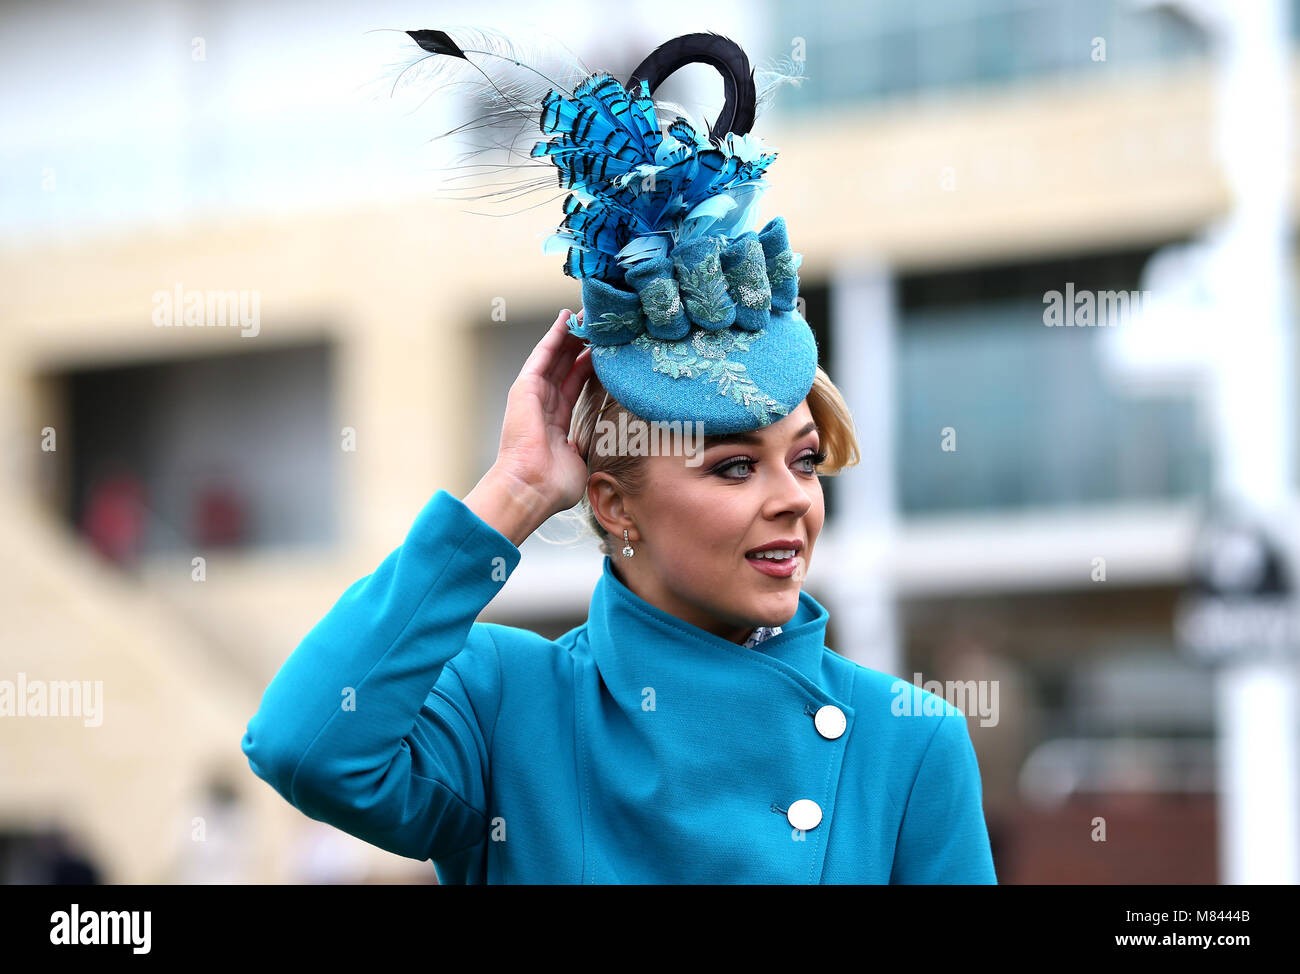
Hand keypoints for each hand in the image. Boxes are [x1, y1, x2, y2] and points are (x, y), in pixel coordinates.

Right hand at [490, 307, 595, 517]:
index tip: (606, 351)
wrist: (530, 488)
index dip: (589, 366)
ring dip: (571, 333)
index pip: (575, 386)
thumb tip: (606, 448)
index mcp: (555, 422)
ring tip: (588, 313)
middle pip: (565, 366)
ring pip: (556, 356)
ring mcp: (532, 395)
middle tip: (600, 323)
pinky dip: (554, 335)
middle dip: (582, 343)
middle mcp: (543, 405)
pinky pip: (543, 355)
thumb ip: (589, 449)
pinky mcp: (525, 387)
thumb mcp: (580, 462)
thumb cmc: (553, 485)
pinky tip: (566, 318)